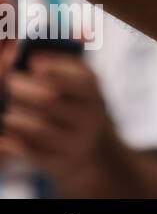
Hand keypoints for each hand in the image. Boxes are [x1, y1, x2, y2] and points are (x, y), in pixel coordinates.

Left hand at [0, 52, 111, 189]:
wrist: (89, 152)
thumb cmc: (72, 106)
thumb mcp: (75, 82)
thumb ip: (56, 63)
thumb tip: (22, 50)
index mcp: (92, 90)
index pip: (76, 77)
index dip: (53, 67)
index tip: (32, 63)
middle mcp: (89, 115)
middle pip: (50, 99)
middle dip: (22, 88)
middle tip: (9, 83)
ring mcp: (75, 141)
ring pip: (38, 127)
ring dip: (14, 116)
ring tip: (7, 112)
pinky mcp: (60, 162)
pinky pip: (30, 153)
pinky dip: (11, 143)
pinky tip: (4, 136)